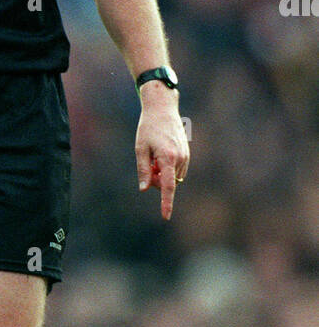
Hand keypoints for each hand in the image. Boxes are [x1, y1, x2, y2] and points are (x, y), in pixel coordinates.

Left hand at [135, 86, 189, 220]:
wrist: (162, 109)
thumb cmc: (148, 128)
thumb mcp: (140, 149)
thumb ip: (143, 170)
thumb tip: (145, 189)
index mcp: (167, 158)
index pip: (168, 187)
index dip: (166, 203)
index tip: (166, 216)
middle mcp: (179, 159)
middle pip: (167, 183)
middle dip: (156, 180)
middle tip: (148, 164)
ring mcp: (185, 156)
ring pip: (172, 177)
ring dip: (162, 173)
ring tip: (155, 154)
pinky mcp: (186, 154)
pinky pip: (176, 170)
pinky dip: (168, 168)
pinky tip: (161, 152)